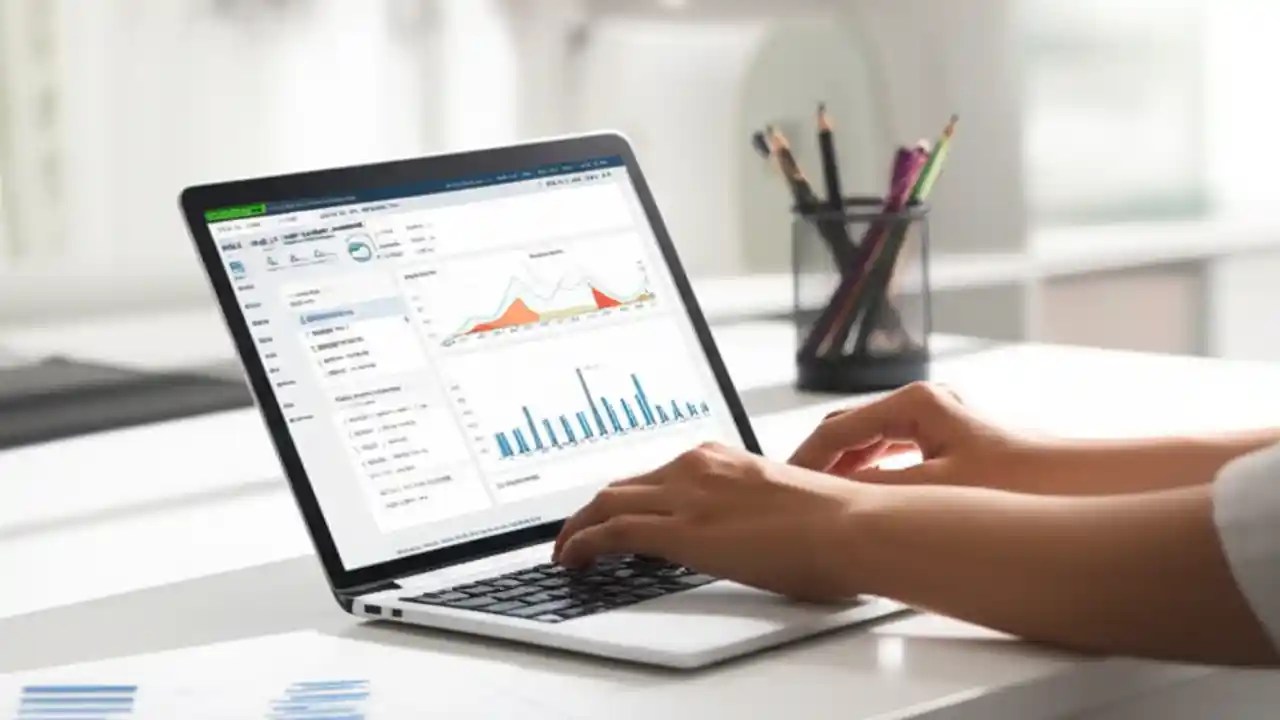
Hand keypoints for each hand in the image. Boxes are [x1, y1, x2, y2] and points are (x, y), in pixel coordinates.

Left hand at [552, 442, 864, 601]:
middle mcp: (697, 466)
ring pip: (607, 502)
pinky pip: (611, 531)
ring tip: (566, 550)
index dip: (628, 495)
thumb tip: (747, 533)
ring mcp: (686, 494)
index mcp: (723, 458)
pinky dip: (582, 542)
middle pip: (624, 484)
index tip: (616, 511)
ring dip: (579, 526)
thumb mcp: (782, 505)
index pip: (657, 473)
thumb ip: (752, 511)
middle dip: (595, 509)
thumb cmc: (834, 523)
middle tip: (579, 532)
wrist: (849, 526)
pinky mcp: (681, 528)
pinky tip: (571, 559)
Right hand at [789, 382, 1024, 487]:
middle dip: (820, 461)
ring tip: (823, 498)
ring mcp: (940, 417)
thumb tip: (832, 501)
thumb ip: (876, 492)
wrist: (1077, 484)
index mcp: (916, 402)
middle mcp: (926, 401)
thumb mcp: (934, 490)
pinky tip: (867, 497)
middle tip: (795, 493)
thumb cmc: (1021, 479)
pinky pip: (895, 450)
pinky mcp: (952, 437)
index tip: (784, 486)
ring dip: (846, 467)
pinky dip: (873, 470)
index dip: (805, 460)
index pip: (837, 428)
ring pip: (873, 439)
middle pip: (851, 428)